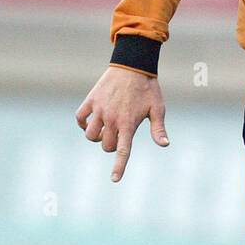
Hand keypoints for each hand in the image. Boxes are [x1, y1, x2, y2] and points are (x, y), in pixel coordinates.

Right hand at [76, 65, 168, 181]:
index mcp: (128, 124)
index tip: (114, 179)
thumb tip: (164, 144)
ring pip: (90, 134)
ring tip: (104, 130)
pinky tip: (90, 122)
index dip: (119, 166)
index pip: (122, 150)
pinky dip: (82, 123)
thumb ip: (158, 128)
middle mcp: (112, 119)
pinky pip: (79, 117)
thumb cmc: (148, 88)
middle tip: (118, 136)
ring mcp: (100, 109)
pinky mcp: (91, 100)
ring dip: (96, 137)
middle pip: (105, 145)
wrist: (133, 65)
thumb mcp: (157, 108)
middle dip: (110, 146)